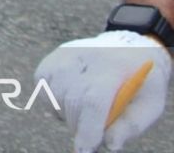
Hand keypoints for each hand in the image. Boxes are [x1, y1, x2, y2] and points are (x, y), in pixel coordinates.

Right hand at [35, 30, 170, 152]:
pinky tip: (71, 100)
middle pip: (72, 101)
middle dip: (80, 125)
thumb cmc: (141, 85)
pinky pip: (42, 87)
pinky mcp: (52, 57)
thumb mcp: (150, 105)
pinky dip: (53, 101)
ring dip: (67, 114)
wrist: (129, 50)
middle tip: (92, 133)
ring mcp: (65, 54)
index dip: (87, 128)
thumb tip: (109, 144)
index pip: (92, 100)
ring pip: (55, 96)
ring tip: (85, 112)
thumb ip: (132, 125)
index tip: (85, 150)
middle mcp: (86, 55)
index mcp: (114, 67)